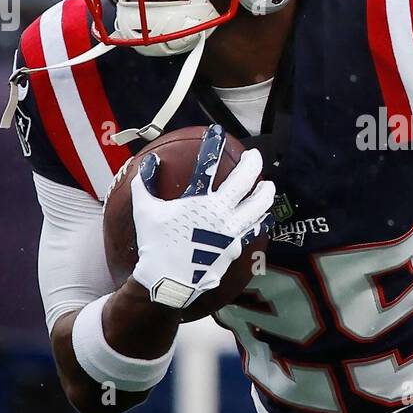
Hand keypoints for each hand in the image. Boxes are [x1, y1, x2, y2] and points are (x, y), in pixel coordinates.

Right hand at [129, 126, 275, 308]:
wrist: (169, 281)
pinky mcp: (236, 248)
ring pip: (258, 207)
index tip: (217, 131)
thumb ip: (145, 183)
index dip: (213, 144)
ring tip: (267, 185)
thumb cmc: (155, 244)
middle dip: (252, 163)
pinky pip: (253, 230)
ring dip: (265, 192)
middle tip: (254, 156)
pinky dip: (260, 220)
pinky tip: (264, 216)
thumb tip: (149, 161)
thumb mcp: (145, 210)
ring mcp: (232, 232)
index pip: (209, 165)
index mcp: (200, 203)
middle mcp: (222, 215)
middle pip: (245, 182)